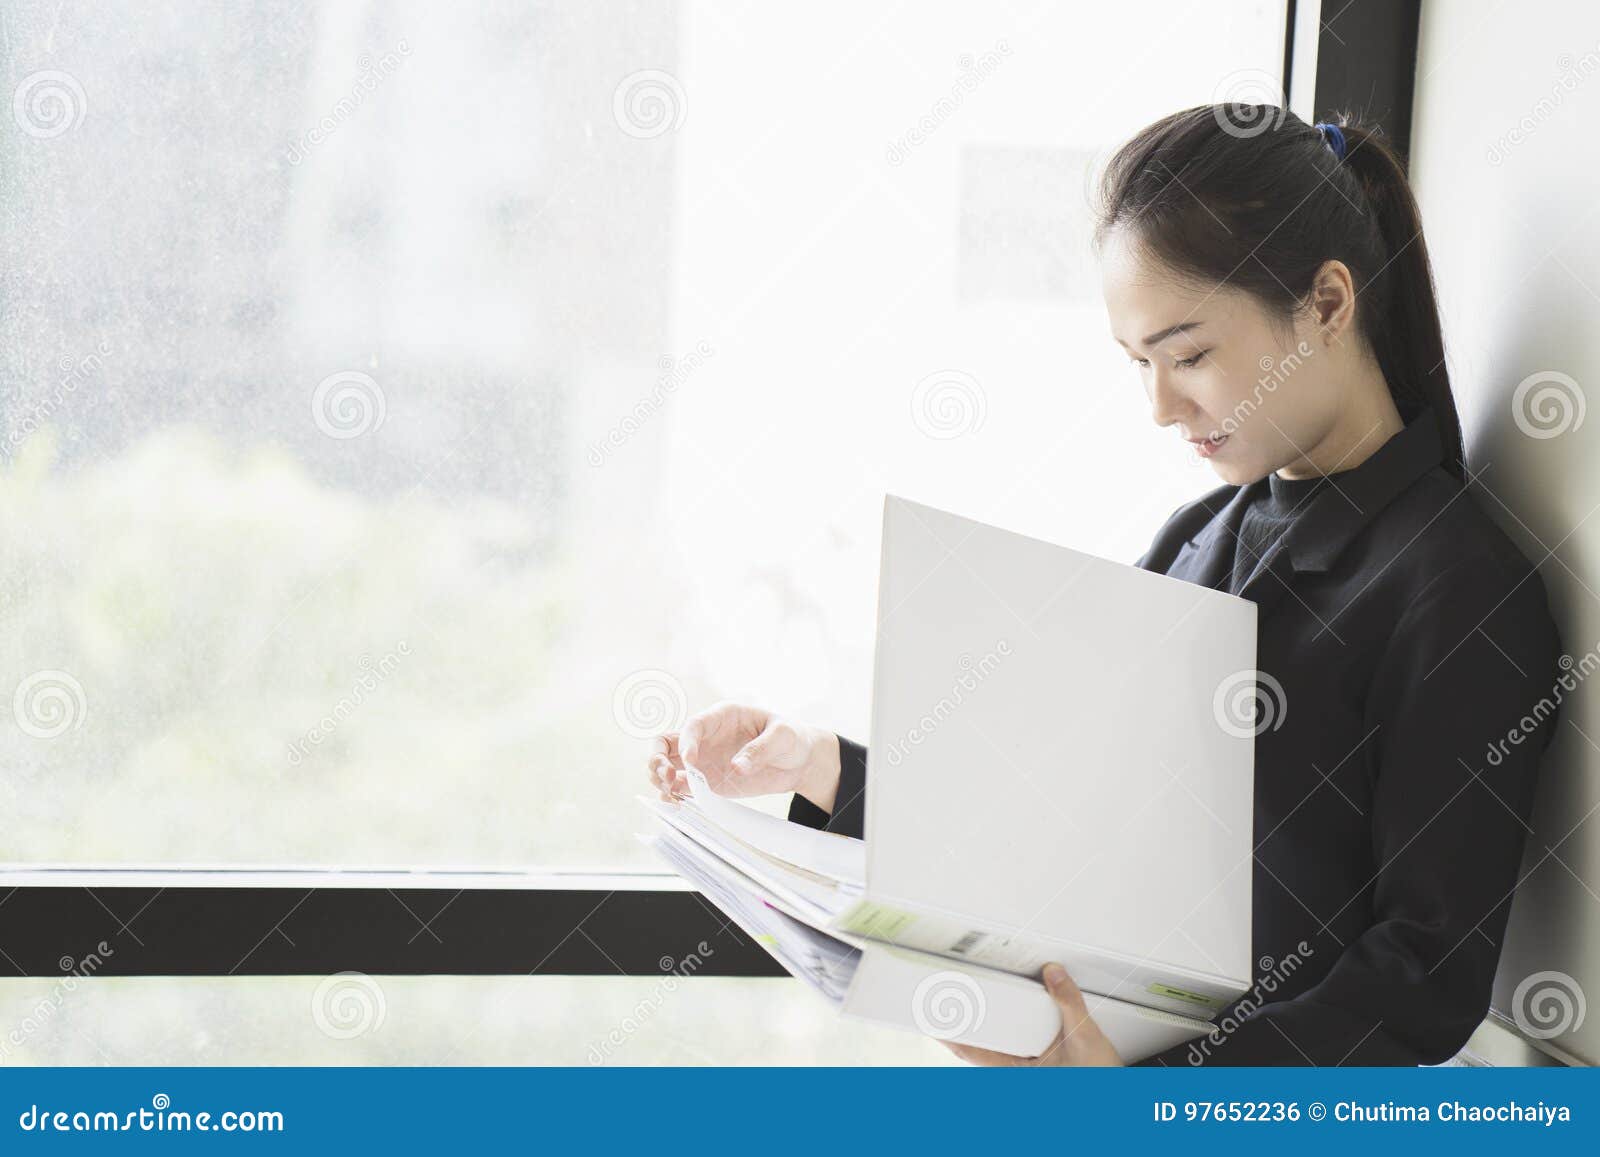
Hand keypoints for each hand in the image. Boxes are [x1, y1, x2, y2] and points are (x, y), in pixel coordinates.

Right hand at [646, 701, 840, 808]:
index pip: (693, 726)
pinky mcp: (708, 781)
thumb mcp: (782, 736)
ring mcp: (704, 760)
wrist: (800, 760)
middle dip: (658, 759)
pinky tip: (675, 803)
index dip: (686, 742)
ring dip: (661, 778)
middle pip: (666, 743)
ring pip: (667, 765)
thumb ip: (759, 749)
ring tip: (670, 792)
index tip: (691, 761)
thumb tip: (737, 767)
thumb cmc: (792, 737)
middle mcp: (706, 738)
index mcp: (722, 717)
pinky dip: (673, 794)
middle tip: (667, 776)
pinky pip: (682, 786)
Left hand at [942, 963, 1124, 1066]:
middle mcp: (1014, 1070)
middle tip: (938, 998)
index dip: (947, 1033)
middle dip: (957, 1024)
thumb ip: (1067, 1002)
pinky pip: (1007, 1043)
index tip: (928, 1016)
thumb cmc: (1097, 1076)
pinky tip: (996, 1013)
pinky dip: (997, 1027)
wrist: (1112, 1092)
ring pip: (989, 1045)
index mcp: (1016, 1069)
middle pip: (974, 1045)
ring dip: (976, 1026)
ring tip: (960, 1001)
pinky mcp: (1033, 1063)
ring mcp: (1022, 1068)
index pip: (970, 1051)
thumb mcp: (1082, 1036)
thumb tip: (1053, 974)